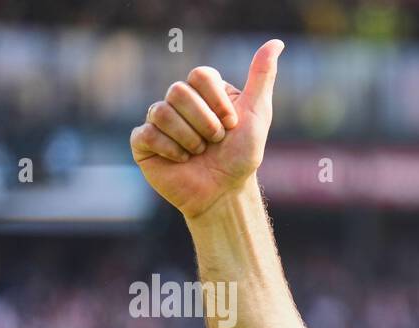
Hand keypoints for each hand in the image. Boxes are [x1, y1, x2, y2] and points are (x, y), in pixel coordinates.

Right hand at [130, 39, 283, 219]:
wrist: (225, 193)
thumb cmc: (241, 157)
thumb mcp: (257, 114)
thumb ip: (262, 77)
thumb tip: (275, 43)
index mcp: (202, 91)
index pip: (200, 75)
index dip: (218, 103)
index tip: (231, 125)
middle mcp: (178, 101)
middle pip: (178, 91)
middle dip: (205, 123)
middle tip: (215, 143)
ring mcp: (158, 120)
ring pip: (162, 112)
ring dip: (190, 140)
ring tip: (199, 154)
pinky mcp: (143, 142)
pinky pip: (148, 133)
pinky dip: (171, 150)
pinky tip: (181, 161)